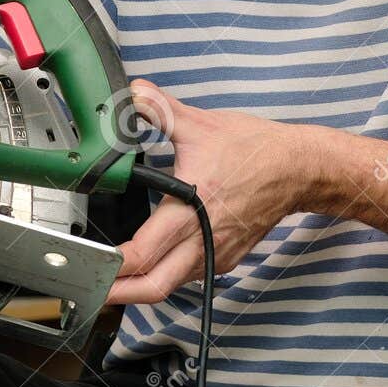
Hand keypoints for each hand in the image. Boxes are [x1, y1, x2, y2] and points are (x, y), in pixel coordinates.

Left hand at [105, 80, 326, 305]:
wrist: (298, 168)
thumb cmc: (256, 150)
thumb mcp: (200, 125)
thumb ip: (160, 108)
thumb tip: (134, 93)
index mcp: (191, 207)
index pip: (143, 253)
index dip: (111, 265)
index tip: (89, 262)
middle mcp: (203, 238)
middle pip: (153, 287)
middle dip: (119, 294)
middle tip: (93, 290)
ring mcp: (217, 253)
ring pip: (172, 286)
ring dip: (141, 287)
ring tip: (116, 280)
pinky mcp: (227, 256)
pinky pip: (191, 277)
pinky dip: (167, 276)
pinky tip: (154, 263)